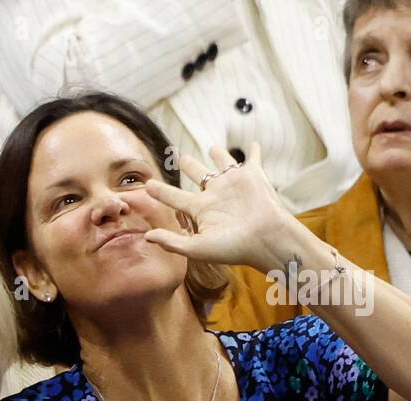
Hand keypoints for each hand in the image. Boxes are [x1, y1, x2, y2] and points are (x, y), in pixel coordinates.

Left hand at [142, 143, 300, 273]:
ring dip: (219, 154)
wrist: (264, 238)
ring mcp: (233, 184)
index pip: (175, 197)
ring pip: (223, 163)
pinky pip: (253, 159)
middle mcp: (216, 194)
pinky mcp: (252, 175)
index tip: (147, 186)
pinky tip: (253, 144)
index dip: (161, 191)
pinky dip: (254, 151)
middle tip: (180, 157)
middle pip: (198, 174)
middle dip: (189, 165)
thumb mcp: (196, 247)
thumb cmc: (231, 247)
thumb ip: (171, 242)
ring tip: (212, 148)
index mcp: (201, 209)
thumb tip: (146, 237)